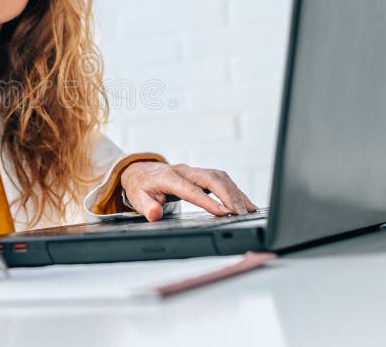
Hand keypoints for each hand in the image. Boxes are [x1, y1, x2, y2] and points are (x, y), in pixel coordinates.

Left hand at [120, 162, 257, 221]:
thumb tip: (155, 214)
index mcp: (168, 177)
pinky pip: (221, 179)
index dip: (207, 201)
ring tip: (248, 210)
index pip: (190, 189)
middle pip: (211, 178)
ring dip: (235, 193)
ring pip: (219, 177)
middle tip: (241, 213)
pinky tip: (246, 203)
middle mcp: (184, 170)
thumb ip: (147, 207)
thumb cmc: (140, 186)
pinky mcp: (201, 174)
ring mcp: (193, 171)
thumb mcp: (137, 198)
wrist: (140, 171)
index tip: (223, 212)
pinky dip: (235, 191)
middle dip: (228, 195)